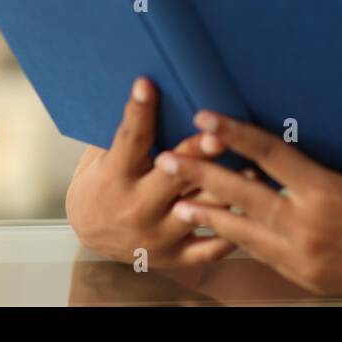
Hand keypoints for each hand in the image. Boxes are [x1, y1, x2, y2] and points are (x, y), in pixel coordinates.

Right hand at [64, 77, 256, 267]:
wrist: (89, 234)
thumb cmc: (103, 181)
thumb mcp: (103, 155)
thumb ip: (128, 133)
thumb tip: (151, 85)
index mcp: (115, 177)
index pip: (129, 140)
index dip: (138, 111)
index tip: (146, 84)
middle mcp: (136, 208)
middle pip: (174, 177)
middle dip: (198, 155)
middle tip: (220, 134)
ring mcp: (157, 236)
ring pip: (200, 210)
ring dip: (227, 190)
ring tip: (253, 170)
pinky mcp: (173, 257)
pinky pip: (211, 247)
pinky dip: (233, 230)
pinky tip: (252, 210)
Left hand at [153, 111, 341, 295]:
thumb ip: (321, 163)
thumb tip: (284, 145)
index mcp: (327, 193)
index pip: (268, 155)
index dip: (233, 133)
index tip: (204, 116)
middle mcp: (311, 229)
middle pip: (243, 196)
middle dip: (201, 176)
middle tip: (169, 159)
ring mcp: (308, 261)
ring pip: (246, 234)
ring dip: (212, 216)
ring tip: (182, 203)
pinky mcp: (313, 280)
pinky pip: (268, 257)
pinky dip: (245, 241)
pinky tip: (227, 233)